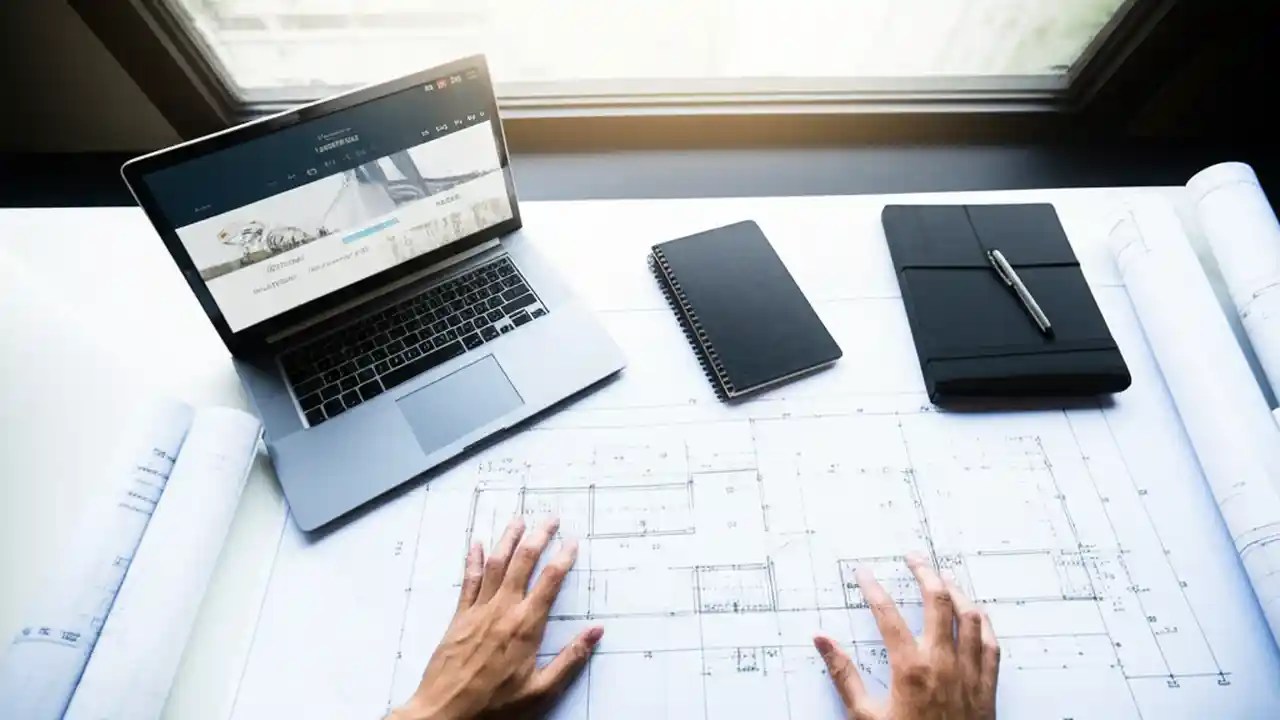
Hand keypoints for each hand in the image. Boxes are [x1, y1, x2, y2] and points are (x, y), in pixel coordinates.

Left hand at [390, 517, 601, 719]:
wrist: (445, 713)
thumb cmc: (494, 707)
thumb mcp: (541, 690)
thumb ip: (570, 659)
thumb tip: (596, 633)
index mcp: (526, 627)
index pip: (550, 581)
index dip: (563, 558)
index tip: (572, 542)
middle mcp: (502, 611)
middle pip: (522, 562)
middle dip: (538, 536)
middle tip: (550, 518)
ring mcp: (478, 611)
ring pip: (495, 564)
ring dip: (508, 539)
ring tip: (518, 520)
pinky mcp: (459, 617)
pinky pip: (468, 581)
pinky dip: (472, 559)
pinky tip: (475, 544)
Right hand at [814, 554, 998, 719]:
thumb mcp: (864, 716)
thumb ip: (843, 674)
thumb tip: (821, 640)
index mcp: (910, 667)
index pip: (887, 614)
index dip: (873, 588)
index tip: (864, 573)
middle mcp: (943, 663)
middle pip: (938, 601)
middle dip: (924, 572)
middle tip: (913, 558)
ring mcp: (969, 673)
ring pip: (971, 616)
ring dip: (957, 591)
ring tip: (944, 578)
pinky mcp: (988, 687)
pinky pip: (992, 645)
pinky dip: (985, 624)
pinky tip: (977, 615)